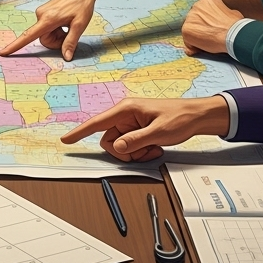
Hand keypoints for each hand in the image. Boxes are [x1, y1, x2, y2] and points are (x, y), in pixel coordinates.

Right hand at [0, 0, 96, 60]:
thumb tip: (66, 56)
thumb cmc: (81, 4)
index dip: (15, 46)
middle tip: (69, 33)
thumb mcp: (79, 25)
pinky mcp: (44, 12)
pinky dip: (56, 29)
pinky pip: (46, 28)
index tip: (3, 52)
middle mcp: (41, 15)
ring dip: (56, 35)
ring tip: (68, 25)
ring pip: (45, 34)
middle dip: (56, 41)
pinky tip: (64, 22)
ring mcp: (41, 13)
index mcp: (47, 19)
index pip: (28, 36)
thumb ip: (70, 42)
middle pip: (43, 39)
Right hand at [61, 97, 231, 161]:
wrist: (197, 117)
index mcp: (126, 109)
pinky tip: (154, 147)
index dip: (80, 132)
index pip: (97, 122)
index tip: (66, 140)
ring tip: (152, 149)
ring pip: (120, 145)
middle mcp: (125, 115)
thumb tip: (117, 147)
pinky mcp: (137, 129)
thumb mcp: (158, 132)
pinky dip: (140, 151)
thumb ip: (135, 140)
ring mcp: (131, 123)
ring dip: (134, 153)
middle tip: (142, 153)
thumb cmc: (180, 118)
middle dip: (124, 151)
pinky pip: (130, 145)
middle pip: (109, 140)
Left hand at [181, 0, 244, 55]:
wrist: (233, 34)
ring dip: (196, 37)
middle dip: (200, 27)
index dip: (206, 20)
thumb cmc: (235, 25)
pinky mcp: (186, 30)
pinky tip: (202, 48)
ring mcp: (189, 18)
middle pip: (194, 19)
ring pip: (190, 29)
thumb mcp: (232, 14)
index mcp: (207, 0)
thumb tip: (223, 20)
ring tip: (207, 43)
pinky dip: (193, 46)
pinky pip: (187, 40)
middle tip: (208, 36)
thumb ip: (222, 14)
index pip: (202, 10)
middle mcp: (196, 6)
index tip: (210, 27)